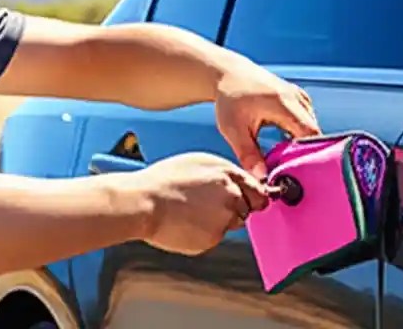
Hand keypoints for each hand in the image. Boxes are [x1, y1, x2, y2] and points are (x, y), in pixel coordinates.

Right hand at [125, 152, 270, 255]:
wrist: (145, 203)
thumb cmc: (163, 182)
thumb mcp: (196, 164)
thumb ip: (221, 175)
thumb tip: (234, 185)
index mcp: (227, 173)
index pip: (258, 190)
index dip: (253, 197)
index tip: (250, 201)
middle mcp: (231, 194)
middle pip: (246, 209)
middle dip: (232, 210)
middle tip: (204, 206)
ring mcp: (224, 217)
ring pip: (230, 224)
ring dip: (218, 222)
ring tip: (190, 212)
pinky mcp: (214, 237)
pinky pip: (214, 237)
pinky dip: (203, 234)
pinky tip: (185, 223)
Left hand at [215, 53, 320, 179]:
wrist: (229, 74)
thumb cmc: (229, 100)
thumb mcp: (232, 129)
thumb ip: (247, 154)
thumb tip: (261, 177)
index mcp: (284, 103)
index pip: (310, 133)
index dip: (309, 155)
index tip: (298, 173)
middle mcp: (297, 98)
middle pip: (315, 133)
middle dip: (305, 154)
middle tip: (290, 172)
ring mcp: (301, 97)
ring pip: (312, 129)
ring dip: (302, 145)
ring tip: (284, 159)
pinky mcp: (300, 100)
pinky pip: (308, 123)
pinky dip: (300, 136)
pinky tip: (285, 146)